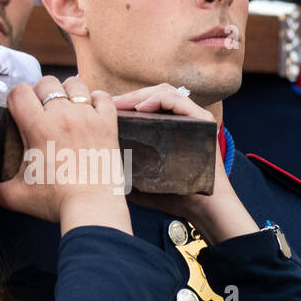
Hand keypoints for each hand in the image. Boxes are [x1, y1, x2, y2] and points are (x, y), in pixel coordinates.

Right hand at [0, 75, 131, 235]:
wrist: (92, 209)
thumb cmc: (54, 202)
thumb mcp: (15, 196)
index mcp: (38, 127)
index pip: (19, 92)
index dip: (15, 98)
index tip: (19, 111)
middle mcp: (62, 116)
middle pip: (47, 82)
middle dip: (41, 92)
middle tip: (42, 109)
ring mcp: (88, 118)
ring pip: (75, 84)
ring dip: (68, 92)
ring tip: (66, 106)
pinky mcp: (108, 125)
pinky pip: (103, 97)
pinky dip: (96, 99)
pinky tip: (90, 110)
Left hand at [111, 84, 257, 243]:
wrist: (203, 208)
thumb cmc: (174, 196)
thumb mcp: (143, 178)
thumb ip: (125, 170)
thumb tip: (96, 165)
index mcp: (172, 128)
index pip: (147, 103)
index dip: (125, 102)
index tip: (104, 109)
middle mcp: (185, 119)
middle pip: (153, 94)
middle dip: (129, 97)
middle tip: (108, 104)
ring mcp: (195, 118)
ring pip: (164, 92)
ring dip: (139, 96)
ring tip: (121, 105)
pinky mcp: (204, 120)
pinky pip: (177, 100)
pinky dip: (157, 100)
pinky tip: (141, 109)